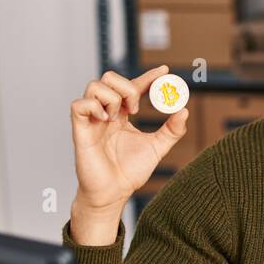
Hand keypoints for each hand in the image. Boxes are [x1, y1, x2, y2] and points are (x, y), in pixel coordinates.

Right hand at [69, 65, 188, 241]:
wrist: (113, 193)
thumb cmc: (130, 172)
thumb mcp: (157, 148)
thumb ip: (172, 130)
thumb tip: (184, 110)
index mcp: (123, 115)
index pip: (134, 86)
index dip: (148, 76)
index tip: (165, 70)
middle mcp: (106, 113)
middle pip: (109, 78)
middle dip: (127, 87)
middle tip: (136, 108)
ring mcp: (92, 119)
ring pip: (94, 85)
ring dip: (112, 96)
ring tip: (118, 117)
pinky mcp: (80, 129)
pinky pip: (79, 104)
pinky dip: (93, 106)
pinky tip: (106, 120)